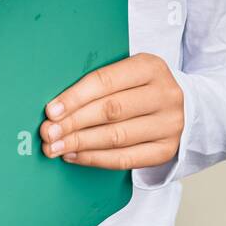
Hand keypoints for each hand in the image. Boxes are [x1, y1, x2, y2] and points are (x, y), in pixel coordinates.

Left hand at [39, 52, 184, 169]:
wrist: (178, 106)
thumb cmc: (139, 87)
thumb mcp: (126, 73)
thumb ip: (98, 85)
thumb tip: (56, 108)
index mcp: (150, 66)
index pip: (106, 81)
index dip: (75, 97)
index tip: (51, 111)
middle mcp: (165, 94)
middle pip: (111, 111)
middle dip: (73, 123)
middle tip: (48, 133)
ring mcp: (170, 124)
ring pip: (116, 137)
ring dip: (80, 144)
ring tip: (56, 147)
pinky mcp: (167, 150)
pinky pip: (126, 159)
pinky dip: (96, 159)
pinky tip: (75, 156)